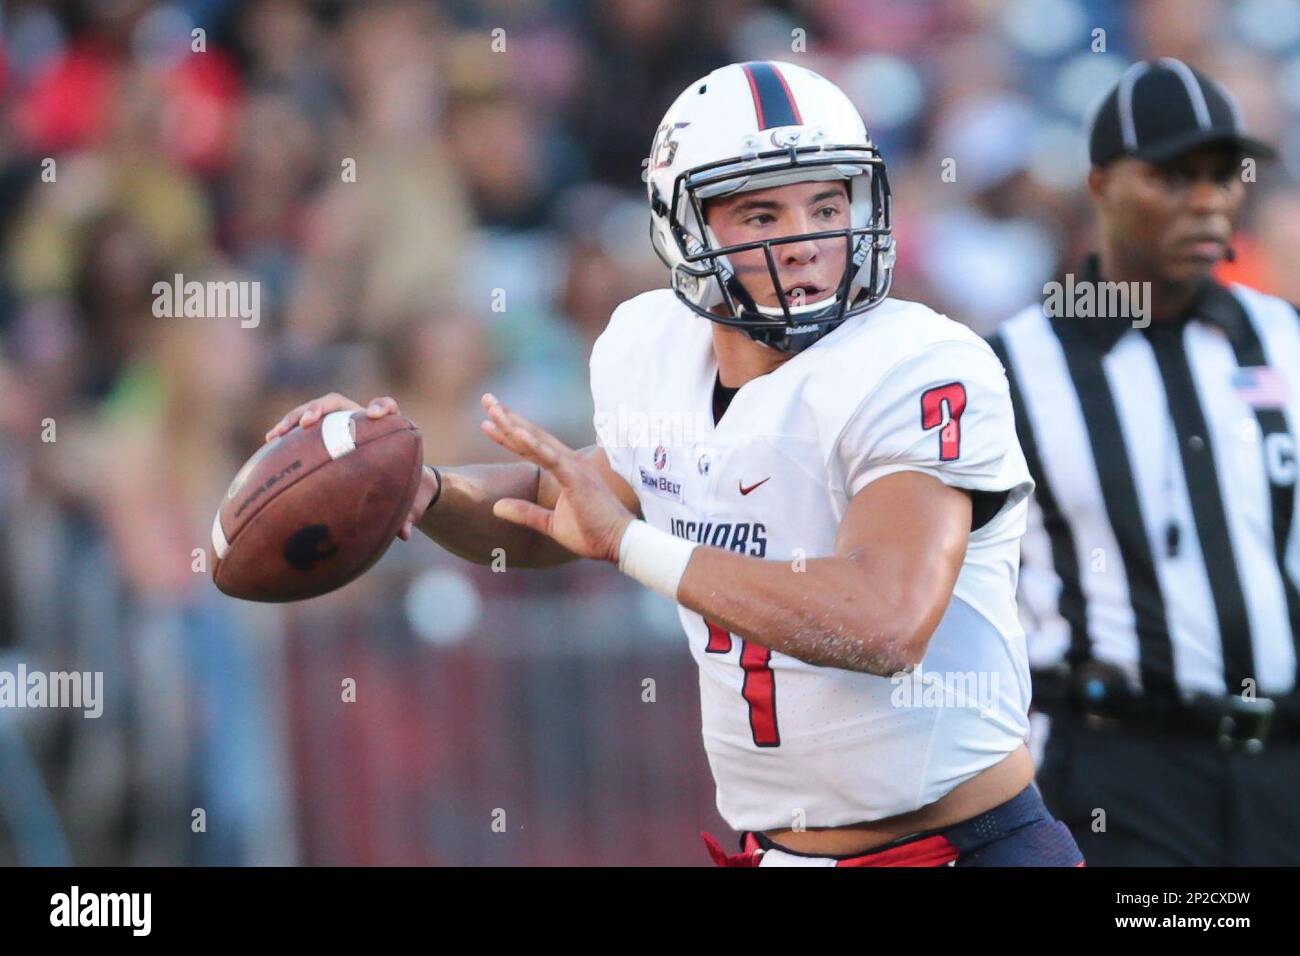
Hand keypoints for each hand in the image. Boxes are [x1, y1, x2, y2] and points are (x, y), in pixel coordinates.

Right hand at [264, 392, 429, 540]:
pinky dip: (287, 430)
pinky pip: (301, 426)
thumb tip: (404, 535)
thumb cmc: (403, 490)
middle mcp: (357, 420)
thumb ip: (408, 514)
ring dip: (294, 417)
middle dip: (321, 408)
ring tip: (277, 434)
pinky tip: (270, 441)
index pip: (386, 406)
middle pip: (338, 402)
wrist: (392, 483)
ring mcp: (337, 424)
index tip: (374, 416)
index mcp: (384, 429)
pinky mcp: (321, 433)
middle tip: (308, 422)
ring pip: (314, 412)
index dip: (381, 406)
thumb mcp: (408, 502)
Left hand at [479, 393, 633, 562]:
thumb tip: (495, 506)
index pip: (531, 447)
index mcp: (564, 470)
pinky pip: (552, 458)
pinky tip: (516, 432)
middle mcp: (568, 462)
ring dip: (514, 424)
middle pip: (532, 436)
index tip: (487, 422)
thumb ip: (525, 512)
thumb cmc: (592, 533)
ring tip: (493, 408)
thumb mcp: (550, 524)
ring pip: (538, 441)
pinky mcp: (577, 478)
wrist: (619, 543)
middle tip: (487, 399)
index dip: (508, 434)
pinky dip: (535, 444)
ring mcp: (573, 467)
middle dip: (508, 417)